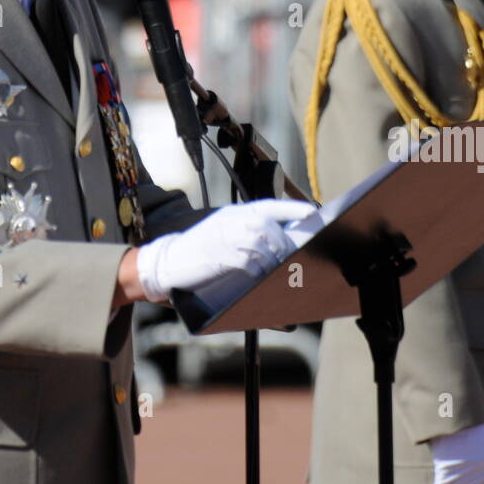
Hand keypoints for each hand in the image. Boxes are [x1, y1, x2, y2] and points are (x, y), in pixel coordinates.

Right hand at [136, 198, 316, 302]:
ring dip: (273, 261)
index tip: (314, 214)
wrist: (170, 259)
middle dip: (286, 245)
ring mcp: (229, 237)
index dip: (296, 210)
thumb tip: (284, 239)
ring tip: (274, 271)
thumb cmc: (202, 247)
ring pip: (265, 247)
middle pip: (273, 230)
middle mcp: (235, 220)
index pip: (274, 206)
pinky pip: (252, 265)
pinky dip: (258, 273)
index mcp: (238, 212)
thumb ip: (251, 230)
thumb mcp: (226, 229)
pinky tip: (255, 277)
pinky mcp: (224, 256)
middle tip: (293, 257)